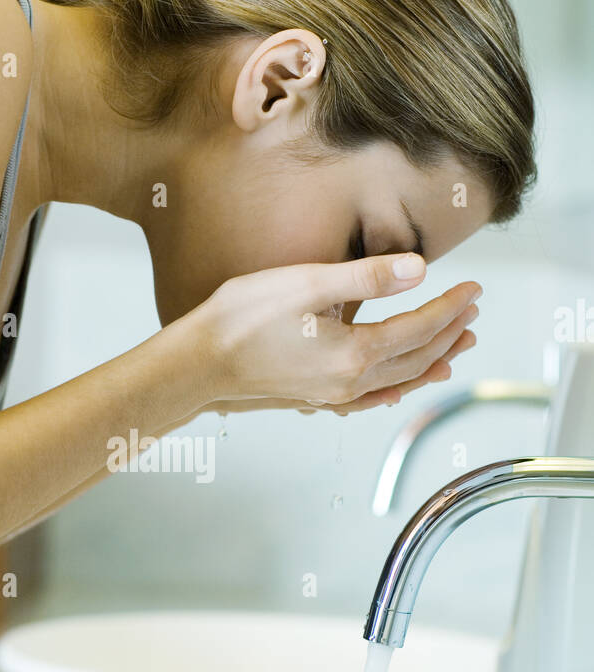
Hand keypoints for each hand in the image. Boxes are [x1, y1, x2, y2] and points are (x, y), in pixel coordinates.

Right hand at [192, 252, 480, 408]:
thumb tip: (418, 270)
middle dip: (450, 333)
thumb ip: (366, 278)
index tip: (474, 288)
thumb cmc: (242, 320)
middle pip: (417, 358)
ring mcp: (332, 395)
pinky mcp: (313, 397)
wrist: (197, 363)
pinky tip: (397, 390)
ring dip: (431, 363)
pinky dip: (393, 391)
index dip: (451, 307)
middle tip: (473, 312)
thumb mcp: (307, 284)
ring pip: (398, 382)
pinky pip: (368, 400)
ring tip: (456, 349)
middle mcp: (350, 382)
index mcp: (355, 353)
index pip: (419, 327)